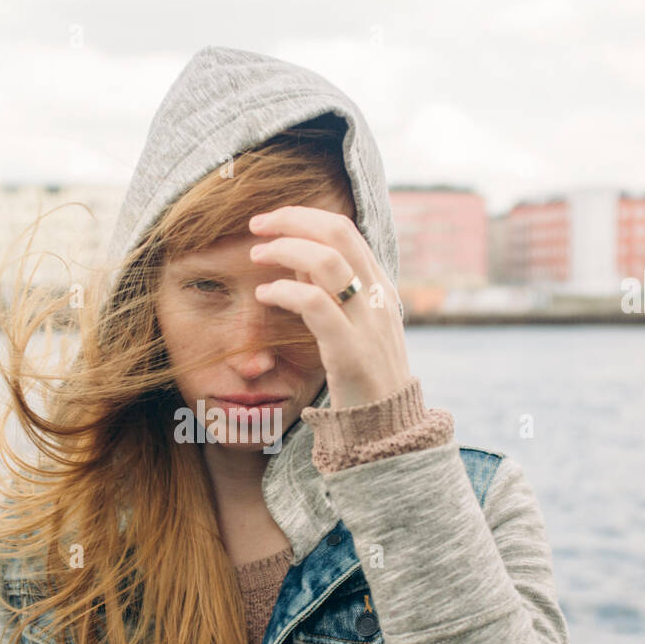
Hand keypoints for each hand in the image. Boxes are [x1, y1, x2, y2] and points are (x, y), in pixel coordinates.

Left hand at [248, 205, 410, 409]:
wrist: (388, 427)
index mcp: (380, 286)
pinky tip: (264, 295)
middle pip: (338, 232)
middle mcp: (378, 296)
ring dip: (284, 250)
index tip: (271, 220)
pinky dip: (284, 291)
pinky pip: (315, 304)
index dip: (304, 216)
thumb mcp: (353, 325)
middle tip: (256, 224)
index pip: (345, 230)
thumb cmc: (362, 375)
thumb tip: (294, 258)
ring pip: (327, 261)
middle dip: (292, 219)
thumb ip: (329, 290)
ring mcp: (368, 322)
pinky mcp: (351, 351)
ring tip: (256, 256)